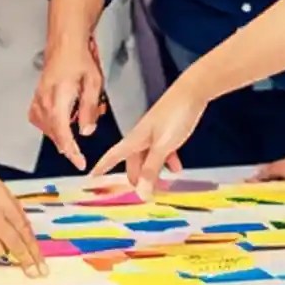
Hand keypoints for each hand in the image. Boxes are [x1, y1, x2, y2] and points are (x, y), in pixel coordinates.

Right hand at [0, 165, 46, 277]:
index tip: (42, 266)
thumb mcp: (11, 199)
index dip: (34, 251)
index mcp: (7, 207)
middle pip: (13, 244)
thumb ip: (19, 219)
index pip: (24, 233)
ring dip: (8, 252)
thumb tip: (27, 240)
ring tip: (11, 249)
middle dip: (26, 260)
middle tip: (35, 273)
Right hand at [29, 38, 104, 170]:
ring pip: (46, 127)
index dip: (71, 151)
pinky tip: (60, 120)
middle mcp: (44, 100)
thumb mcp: (94, 84)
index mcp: (58, 98)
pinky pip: (39, 119)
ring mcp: (37, 98)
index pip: (62, 133)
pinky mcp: (36, 96)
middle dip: (67, 143)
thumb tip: (86, 131)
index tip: (79, 162)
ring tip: (73, 127)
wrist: (65, 42)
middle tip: (80, 147)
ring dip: (59, 133)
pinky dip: (49, 125)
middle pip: (53, 133)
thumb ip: (90, 110)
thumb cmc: (80, 59)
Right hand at [90, 83, 194, 197]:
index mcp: (135, 139)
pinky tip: (176, 168)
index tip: (91, 176)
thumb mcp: (163, 145)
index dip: (102, 166)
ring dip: (153, 172)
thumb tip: (141, 193)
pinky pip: (163, 150)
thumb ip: (152, 168)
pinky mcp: (168, 130)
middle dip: (135, 177)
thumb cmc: (175, 115)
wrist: (193, 91)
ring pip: (149, 157)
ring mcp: (155, 133)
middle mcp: (142, 136)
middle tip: (139, 193)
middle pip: (133, 161)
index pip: (113, 156)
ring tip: (160, 186)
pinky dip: (167, 161)